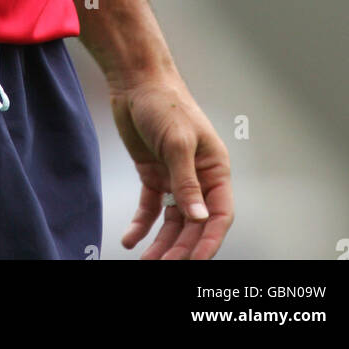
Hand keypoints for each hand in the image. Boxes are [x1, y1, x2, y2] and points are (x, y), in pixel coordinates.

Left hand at [109, 71, 232, 259]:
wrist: (136, 80)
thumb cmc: (164, 102)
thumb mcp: (178, 142)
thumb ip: (186, 181)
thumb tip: (198, 217)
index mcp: (215, 168)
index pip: (218, 214)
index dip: (209, 240)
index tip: (197, 262)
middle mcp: (198, 177)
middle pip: (193, 224)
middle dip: (181, 248)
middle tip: (164, 267)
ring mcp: (174, 177)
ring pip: (171, 221)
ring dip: (161, 243)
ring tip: (147, 262)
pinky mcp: (152, 174)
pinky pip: (150, 207)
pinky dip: (141, 225)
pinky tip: (131, 239)